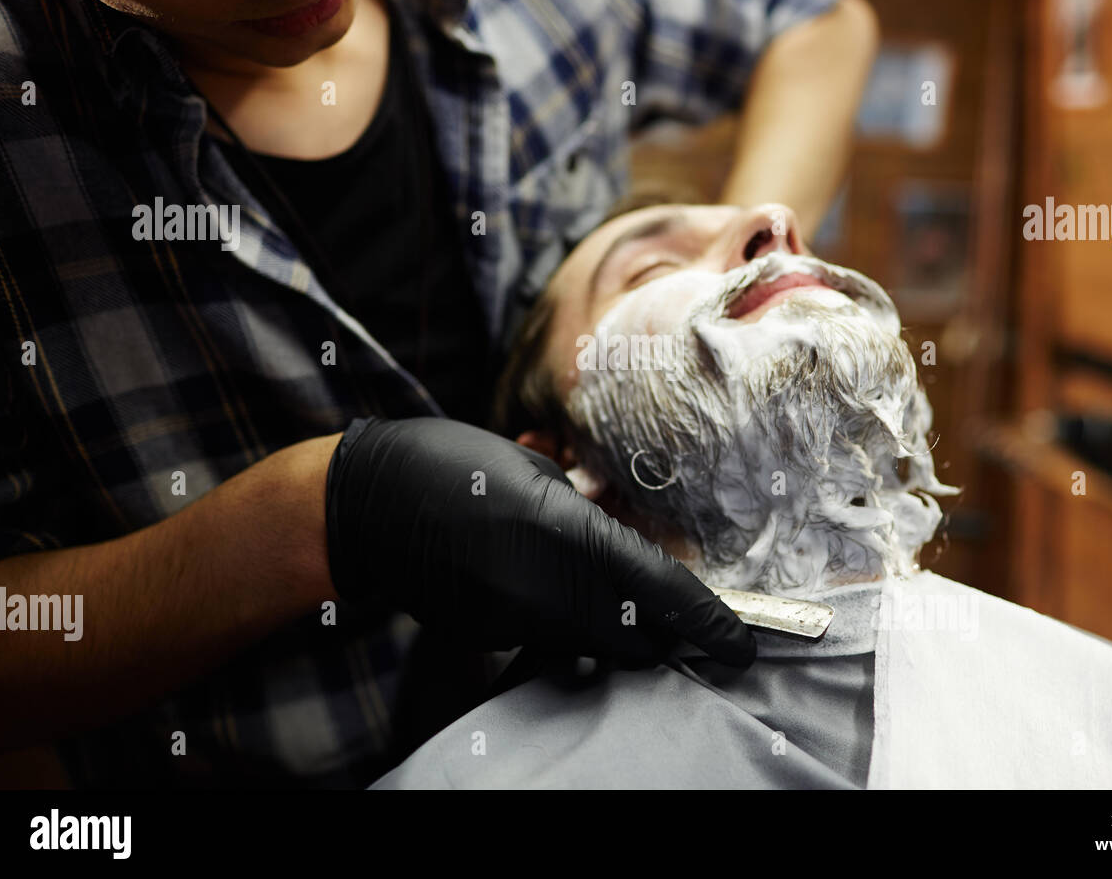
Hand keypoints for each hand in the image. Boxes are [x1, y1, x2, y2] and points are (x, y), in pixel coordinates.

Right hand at [324, 417, 755, 665]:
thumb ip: (588, 517)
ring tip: (603, 588)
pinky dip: (566, 625)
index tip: (742, 646)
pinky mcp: (491, 635)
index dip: (709, 625)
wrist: (369, 503)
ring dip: (616, 629)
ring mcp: (516, 621)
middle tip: (678, 613)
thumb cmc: (455, 466)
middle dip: (665, 633)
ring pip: (595, 645)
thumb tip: (630, 545)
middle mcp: (548, 590)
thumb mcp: (535, 474)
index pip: (661, 594)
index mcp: (568, 535)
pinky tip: (547, 587)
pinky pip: (550, 641)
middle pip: (637, 640)